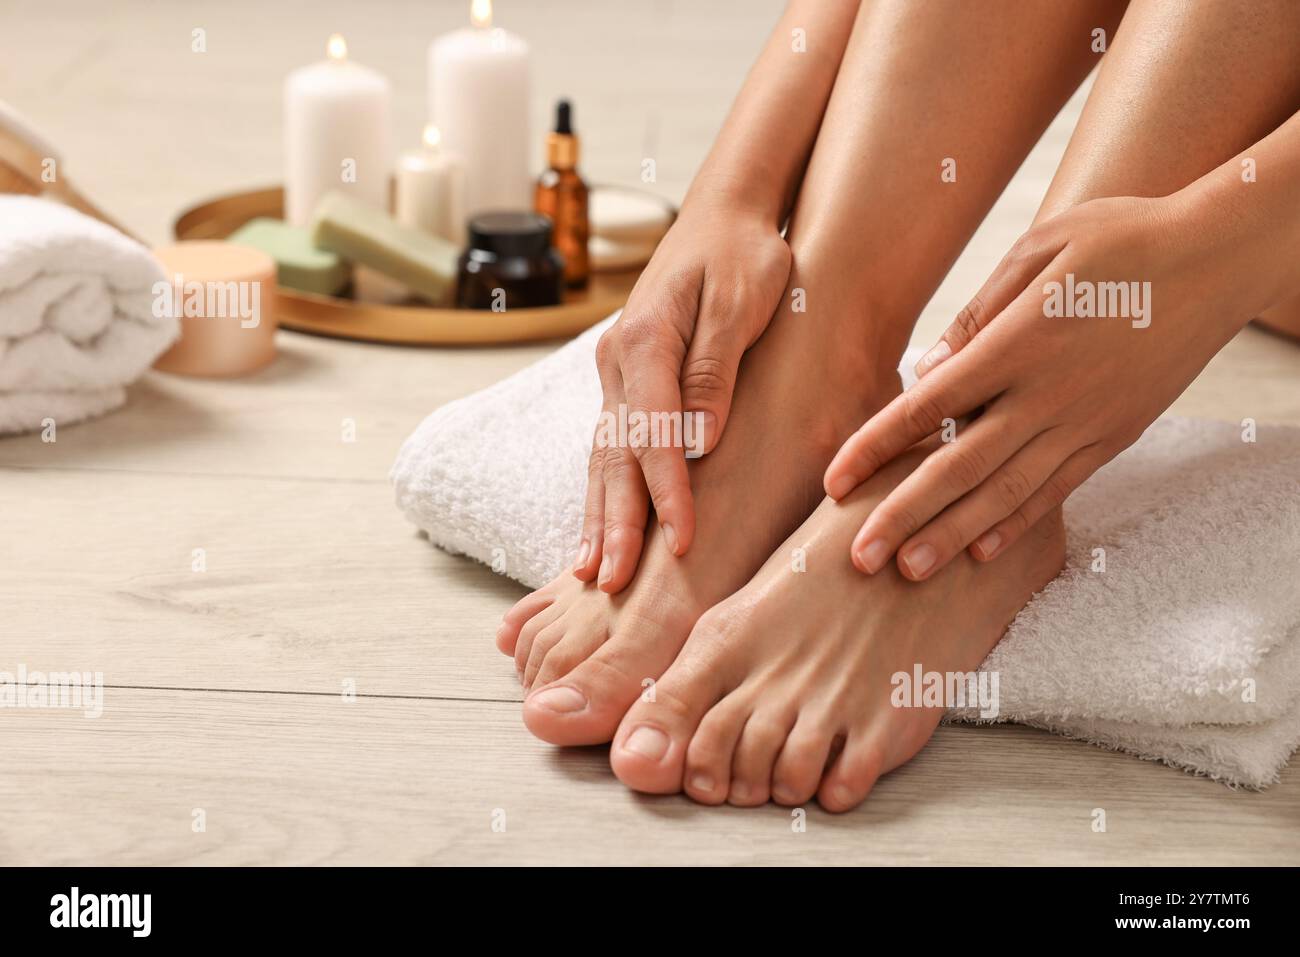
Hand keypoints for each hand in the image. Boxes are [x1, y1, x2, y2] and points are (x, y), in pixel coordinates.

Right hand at [576, 199, 791, 591]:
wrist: (726, 213)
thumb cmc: (747, 253)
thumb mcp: (743, 300)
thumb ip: (717, 369)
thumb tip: (699, 440)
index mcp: (646, 340)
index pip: (654, 434)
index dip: (668, 494)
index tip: (683, 543)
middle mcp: (619, 359)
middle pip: (613, 455)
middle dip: (615, 522)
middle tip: (613, 583)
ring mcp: (615, 370)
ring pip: (603, 455)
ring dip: (599, 515)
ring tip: (592, 574)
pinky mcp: (626, 380)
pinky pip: (610, 445)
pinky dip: (604, 491)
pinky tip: (600, 530)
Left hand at [823, 194, 1248, 579]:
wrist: (1219, 258)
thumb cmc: (1119, 240)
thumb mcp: (1038, 250)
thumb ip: (977, 315)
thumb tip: (925, 372)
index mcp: (1018, 343)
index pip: (927, 407)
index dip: (874, 447)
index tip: (833, 481)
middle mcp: (1048, 394)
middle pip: (958, 467)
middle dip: (901, 514)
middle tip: (856, 558)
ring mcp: (1085, 422)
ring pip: (1006, 492)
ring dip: (952, 535)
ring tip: (908, 571)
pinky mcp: (1115, 437)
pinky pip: (1057, 490)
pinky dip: (1017, 523)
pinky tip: (981, 552)